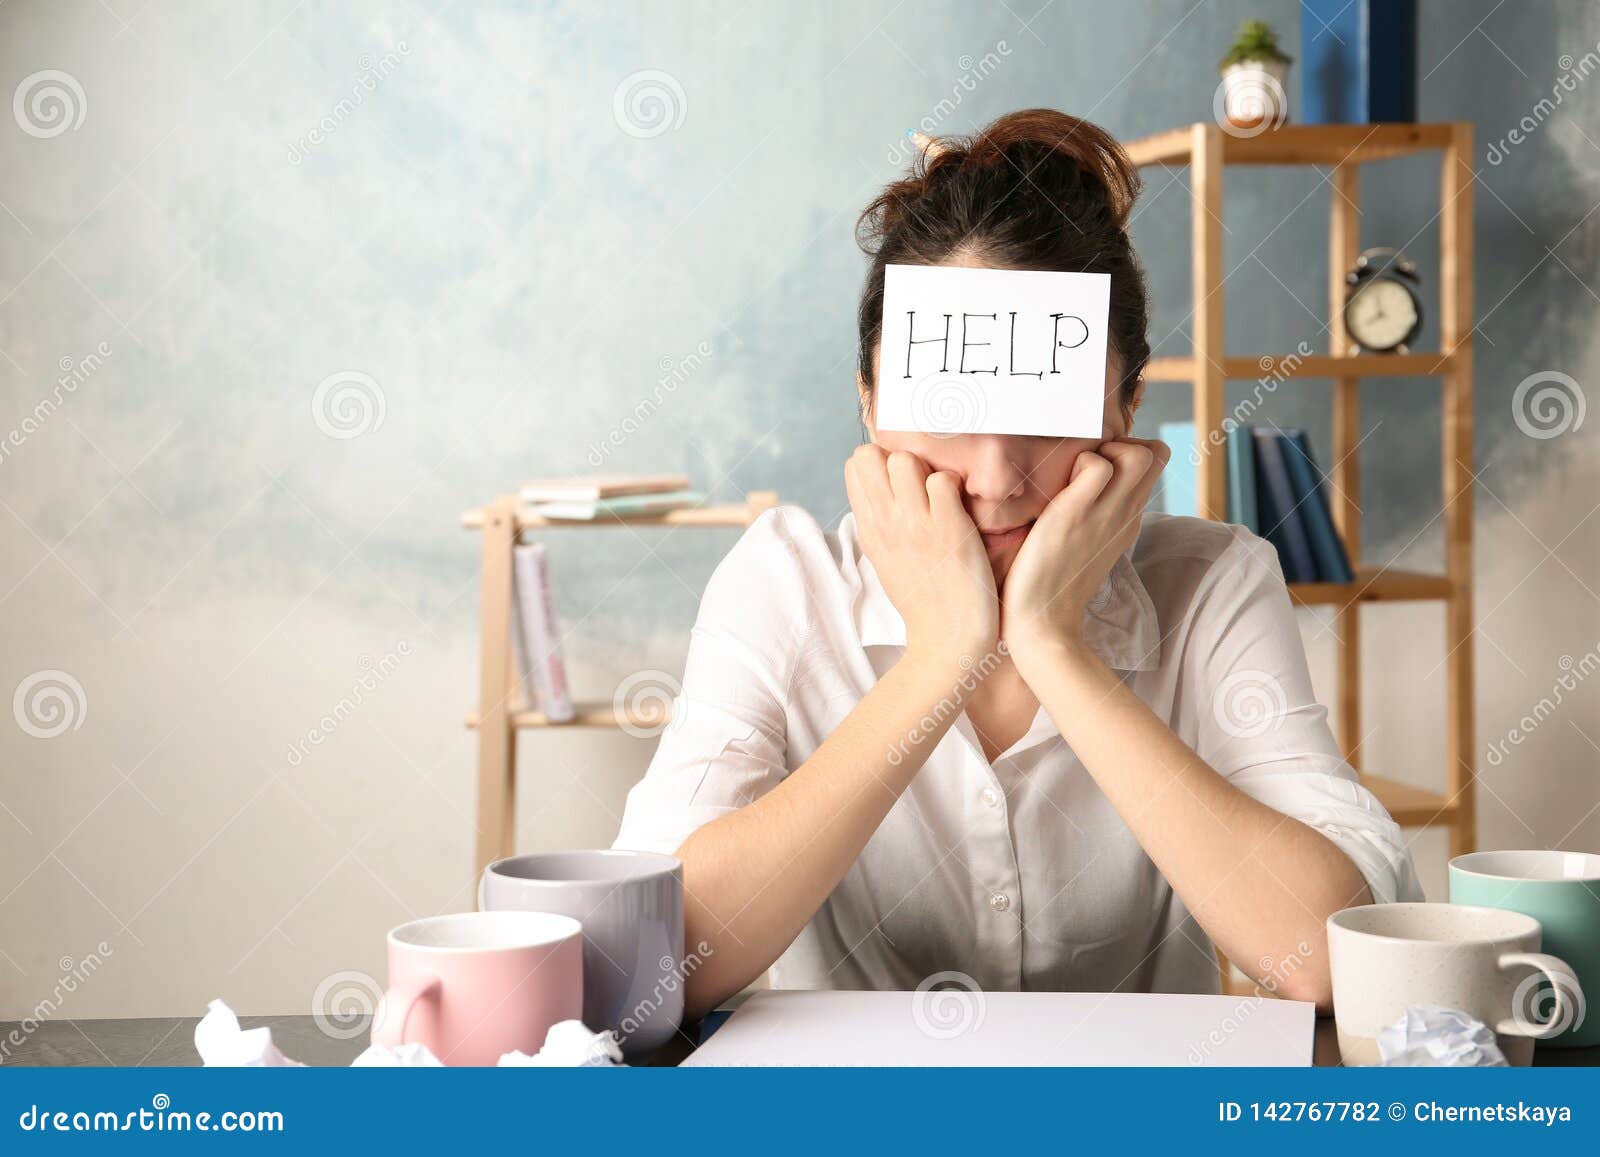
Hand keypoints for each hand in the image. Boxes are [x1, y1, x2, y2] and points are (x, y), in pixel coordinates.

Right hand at [845, 444, 998, 669]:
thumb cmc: (922, 599)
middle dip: (897, 457)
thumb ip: (879, 523)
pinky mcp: (948, 528)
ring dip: (926, 469)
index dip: (879, 463)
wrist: (946, 640)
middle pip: (871, 454)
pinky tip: (960, 509)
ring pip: (905, 460)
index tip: (898, 481)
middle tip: (919, 484)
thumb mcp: (885, 559)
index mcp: (869, 529)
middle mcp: (886, 523)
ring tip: (940, 496)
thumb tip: (878, 491)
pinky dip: (954, 487)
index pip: (855, 467)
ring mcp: (916, 524)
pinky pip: (943, 480)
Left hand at [1000, 438, 1168, 668]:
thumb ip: (1091, 516)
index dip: (1126, 453)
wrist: (1041, 623)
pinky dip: (1077, 464)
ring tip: (1074, 477)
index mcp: (1126, 520)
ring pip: (1138, 453)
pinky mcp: (1078, 514)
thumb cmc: (1049, 585)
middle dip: (1122, 443)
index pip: (1152, 464)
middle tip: (1085, 467)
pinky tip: (1057, 491)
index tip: (1093, 469)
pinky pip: (1097, 465)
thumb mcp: (1083, 545)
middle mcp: (1125, 514)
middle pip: (1156, 452)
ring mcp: (1105, 514)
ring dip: (1104, 451)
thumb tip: (1077, 492)